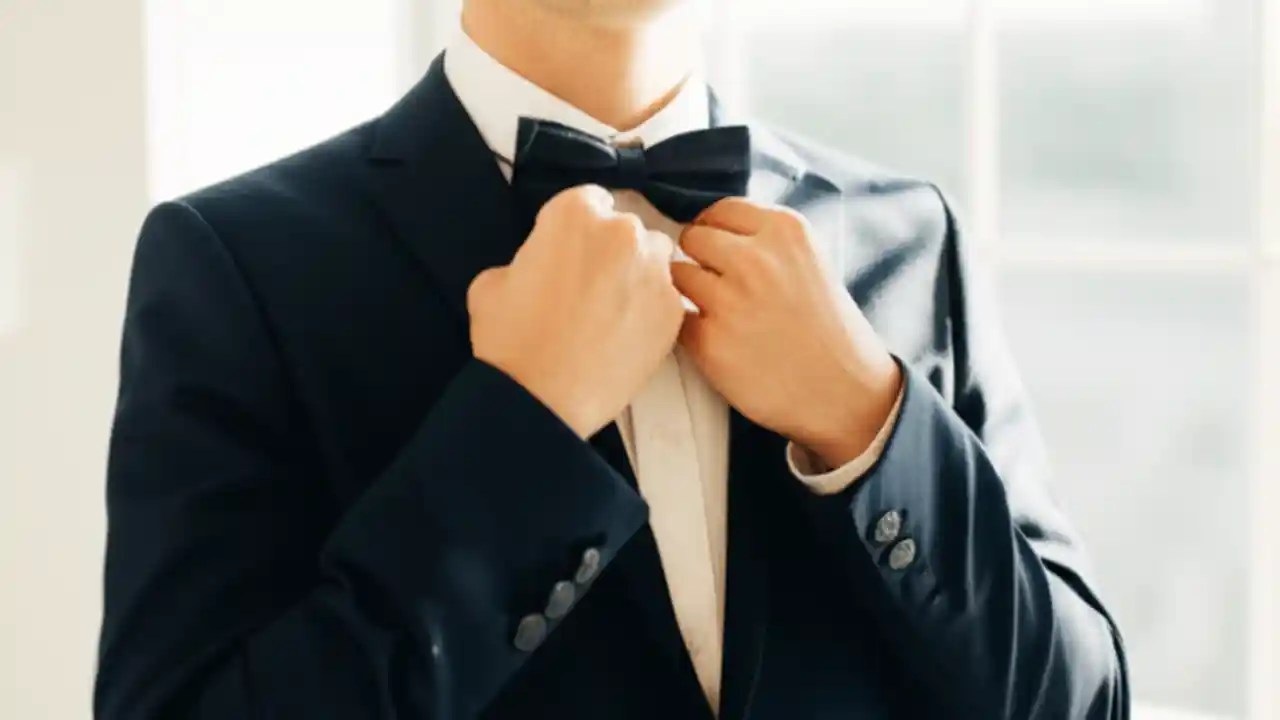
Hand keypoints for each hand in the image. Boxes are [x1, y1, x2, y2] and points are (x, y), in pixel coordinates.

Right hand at [468, 185, 684, 438]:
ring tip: (613, 310)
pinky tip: (626, 333)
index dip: (579, 228)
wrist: (541, 400)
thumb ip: (528, 256)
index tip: (571, 252)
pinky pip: (667, 297)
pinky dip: (651, 309)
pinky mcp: (673, 310)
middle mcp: (623, 231)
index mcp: (575, 212)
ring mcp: (655, 270)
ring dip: (638, 274)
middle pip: (626, 228)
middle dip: (611, 250)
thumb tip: (542, 264)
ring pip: (654, 259)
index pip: (590, 200)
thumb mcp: (493, 280)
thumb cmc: (510, 338)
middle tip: (590, 286)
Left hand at [671, 198, 901, 467]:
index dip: (717, 232)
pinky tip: (719, 340)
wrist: (842, 391)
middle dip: (699, 260)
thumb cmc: (824, 325)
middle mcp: (756, 260)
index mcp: (785, 232)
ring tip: (720, 312)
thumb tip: (711, 223)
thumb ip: (764, 238)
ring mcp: (730, 301)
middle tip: (719, 285)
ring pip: (677, 274)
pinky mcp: (710, 342)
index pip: (721, 210)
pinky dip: (690, 328)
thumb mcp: (809, 260)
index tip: (724, 254)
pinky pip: (677, 317)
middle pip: (692, 237)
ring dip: (689, 292)